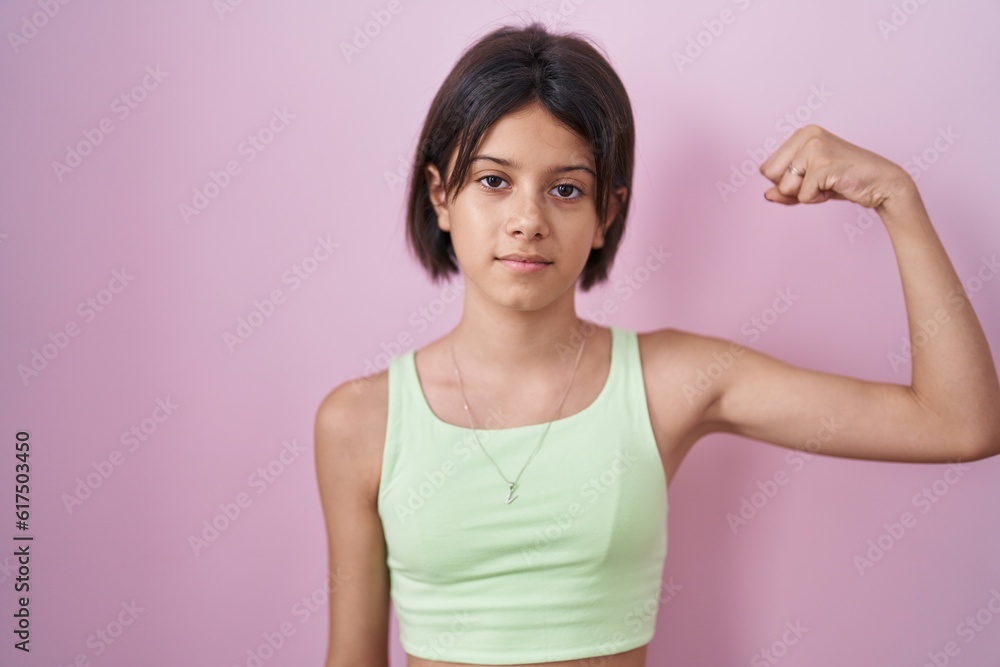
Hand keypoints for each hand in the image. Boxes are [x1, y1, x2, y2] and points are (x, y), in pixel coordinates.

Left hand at [760, 124, 914, 210]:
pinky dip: (818, 199)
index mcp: (801, 134)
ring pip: (785, 187)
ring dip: (807, 194)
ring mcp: (814, 147)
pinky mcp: (822, 164)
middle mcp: (806, 135)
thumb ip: (785, 189)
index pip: (767, 169)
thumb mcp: (809, 184)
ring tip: (830, 183)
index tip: (811, 178)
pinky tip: (836, 186)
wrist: (882, 184)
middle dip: (792, 188)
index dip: (785, 182)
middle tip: (820, 181)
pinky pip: (803, 196)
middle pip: (770, 176)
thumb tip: (766, 195)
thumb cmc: (845, 181)